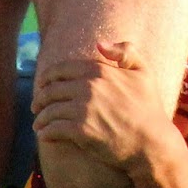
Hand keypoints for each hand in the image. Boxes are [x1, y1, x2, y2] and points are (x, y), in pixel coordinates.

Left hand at [32, 41, 174, 176]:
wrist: (152, 143)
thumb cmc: (149, 108)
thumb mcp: (144, 72)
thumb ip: (126, 51)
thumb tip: (99, 43)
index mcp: (99, 71)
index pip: (61, 69)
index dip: (47, 77)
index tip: (43, 85)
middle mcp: (88, 87)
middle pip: (51, 89)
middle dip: (40, 98)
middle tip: (36, 106)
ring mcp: (83, 109)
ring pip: (49, 110)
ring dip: (40, 117)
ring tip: (38, 124)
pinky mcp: (80, 131)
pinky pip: (53, 128)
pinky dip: (45, 132)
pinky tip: (44, 135)